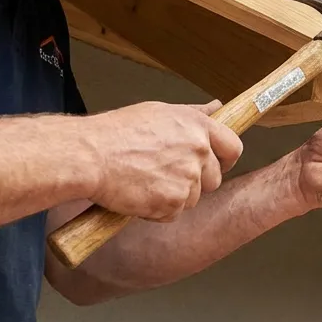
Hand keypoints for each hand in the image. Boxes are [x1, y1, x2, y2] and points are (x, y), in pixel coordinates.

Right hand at [80, 100, 242, 220]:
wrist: (89, 156)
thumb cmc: (116, 133)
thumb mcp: (159, 113)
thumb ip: (193, 114)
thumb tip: (217, 108)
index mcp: (197, 127)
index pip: (233, 147)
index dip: (225, 159)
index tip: (216, 165)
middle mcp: (198, 152)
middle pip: (214, 179)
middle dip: (196, 182)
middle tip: (165, 175)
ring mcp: (187, 179)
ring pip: (193, 198)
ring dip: (174, 196)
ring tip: (145, 180)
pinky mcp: (173, 203)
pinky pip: (173, 213)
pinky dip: (158, 210)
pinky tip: (138, 193)